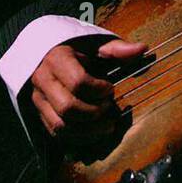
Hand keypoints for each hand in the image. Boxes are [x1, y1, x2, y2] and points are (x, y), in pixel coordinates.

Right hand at [29, 37, 146, 147]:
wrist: (51, 53)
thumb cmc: (78, 48)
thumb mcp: (97, 44)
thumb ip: (117, 48)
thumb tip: (142, 49)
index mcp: (57, 58)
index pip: (77, 82)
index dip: (99, 90)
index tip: (110, 88)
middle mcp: (43, 79)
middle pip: (67, 107)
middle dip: (94, 112)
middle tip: (109, 107)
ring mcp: (38, 98)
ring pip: (60, 125)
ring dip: (88, 131)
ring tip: (108, 125)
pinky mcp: (39, 112)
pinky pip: (55, 133)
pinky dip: (78, 138)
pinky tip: (95, 132)